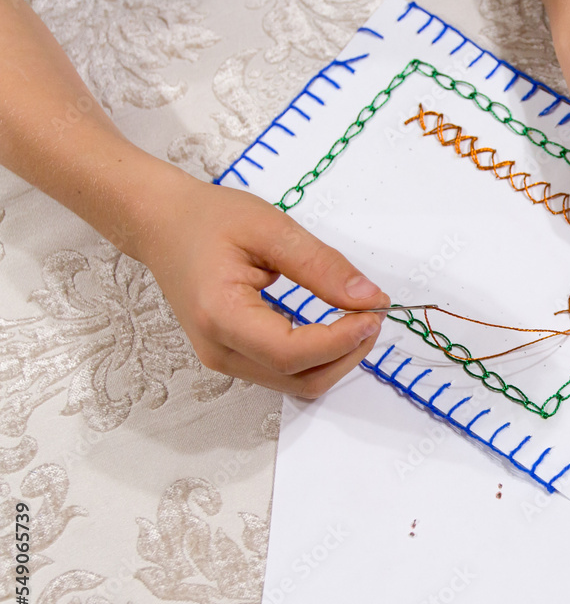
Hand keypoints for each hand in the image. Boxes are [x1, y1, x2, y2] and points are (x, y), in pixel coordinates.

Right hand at [131, 166, 389, 397]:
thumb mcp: (270, 229)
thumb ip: (321, 266)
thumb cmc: (207, 219)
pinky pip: (286, 373)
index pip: (292, 354)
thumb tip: (368, 298)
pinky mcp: (234, 357)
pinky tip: (334, 327)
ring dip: (337, 359)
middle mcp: (219, 351)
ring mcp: (224, 360)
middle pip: (300, 379)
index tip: (373, 313)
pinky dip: (319, 357)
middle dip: (347, 355)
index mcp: (220, 316)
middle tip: (373, 315)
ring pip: (297, 384)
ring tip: (357, 319)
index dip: (341, 341)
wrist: (161, 225)